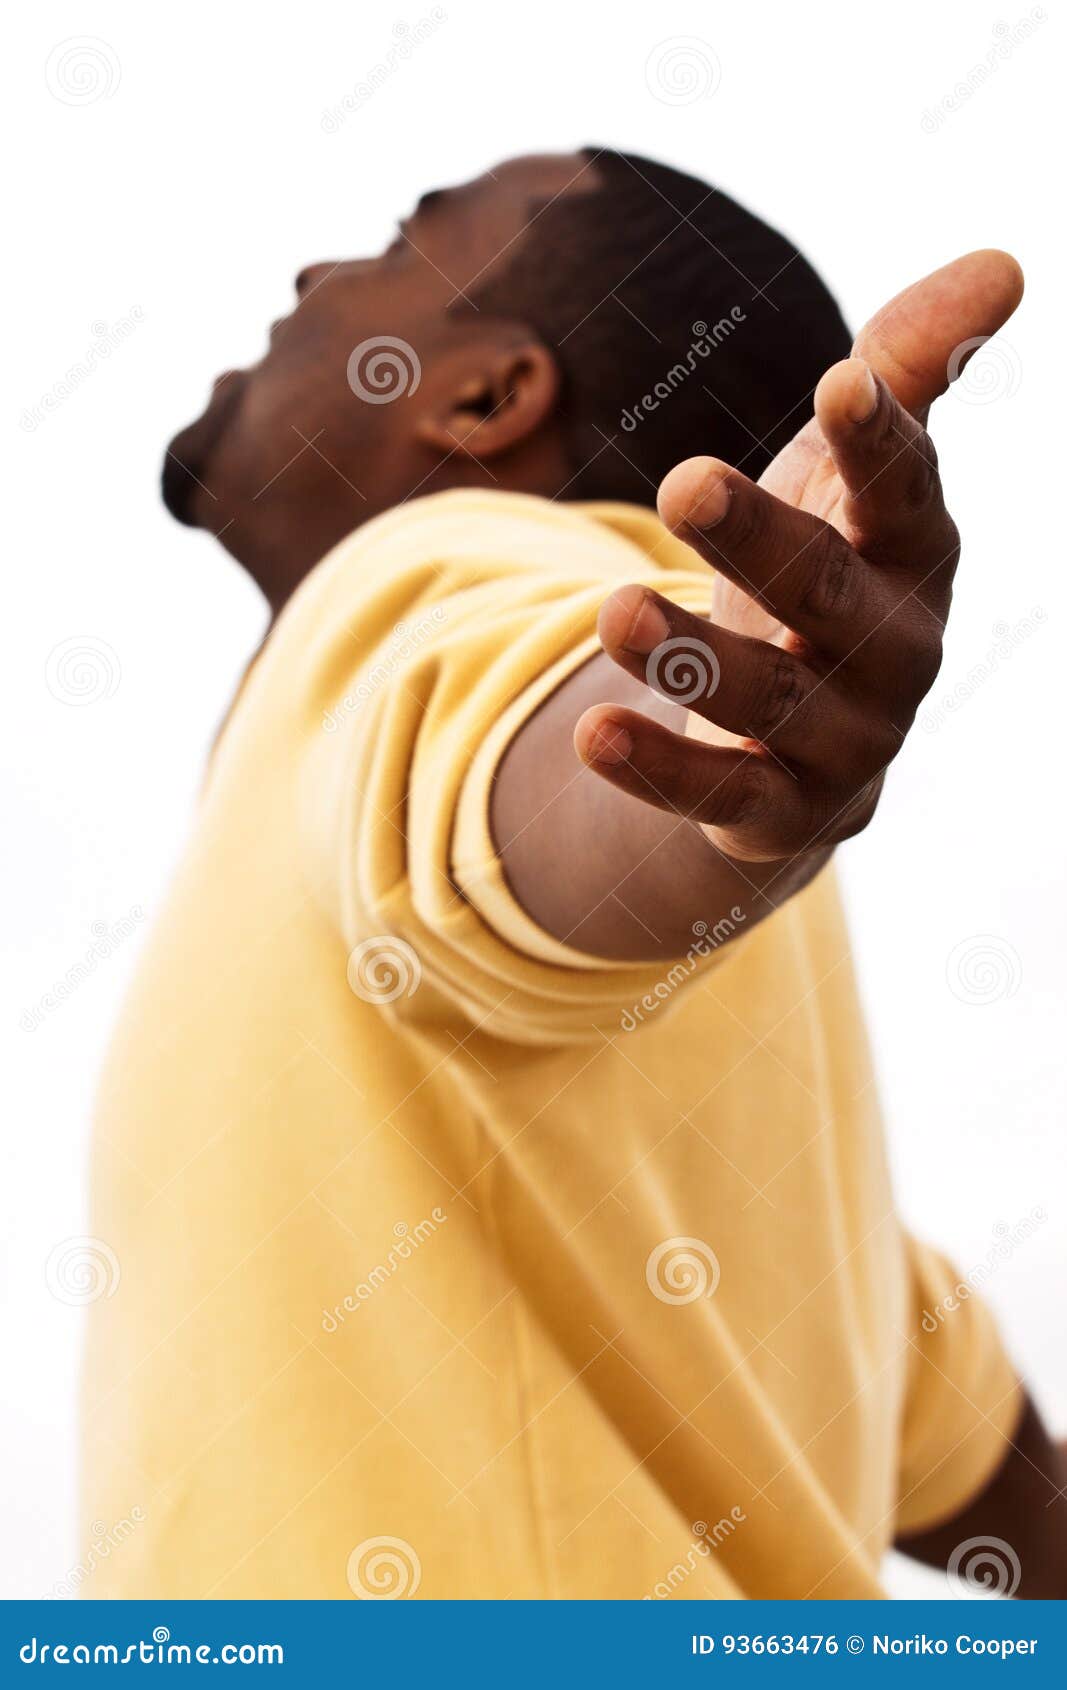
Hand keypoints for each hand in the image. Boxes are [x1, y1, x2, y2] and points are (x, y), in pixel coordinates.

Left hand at [574, 251, 1023, 864]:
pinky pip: (719, 794)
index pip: (905, 491)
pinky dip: (658, 769)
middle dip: (759, 538)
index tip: (843, 380)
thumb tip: (1004, 262)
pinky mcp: (780, 812)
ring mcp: (842, 739)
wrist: (804, 748)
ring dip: (691, 657)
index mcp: (910, 553)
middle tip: (684, 481)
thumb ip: (905, 371)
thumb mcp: (850, 472)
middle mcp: (891, 650)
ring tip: (611, 610)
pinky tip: (592, 734)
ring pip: (767, 699)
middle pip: (826, 590)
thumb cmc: (826, 570)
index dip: (881, 441)